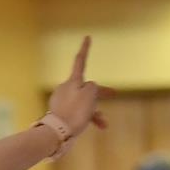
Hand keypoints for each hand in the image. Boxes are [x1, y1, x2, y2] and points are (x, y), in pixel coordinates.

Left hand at [43, 38, 106, 153]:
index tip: (86, 37)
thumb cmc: (75, 111)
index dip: (85, 49)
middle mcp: (65, 88)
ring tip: (102, 123)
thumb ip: (93, 87)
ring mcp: (61, 101)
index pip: (80, 61)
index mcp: (73, 81)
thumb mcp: (91, 94)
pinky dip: (85, 118)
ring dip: (94, 111)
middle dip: (98, 95)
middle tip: (112, 94)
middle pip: (86, 88)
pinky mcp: (59, 113)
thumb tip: (88, 90)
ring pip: (82, 103)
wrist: (57, 132)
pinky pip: (75, 112)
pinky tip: (92, 126)